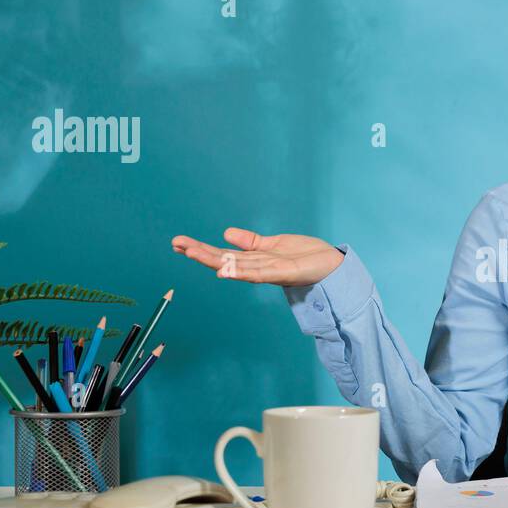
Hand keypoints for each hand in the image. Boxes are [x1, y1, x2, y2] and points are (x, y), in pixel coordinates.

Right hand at [171, 228, 344, 286]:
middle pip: (223, 260)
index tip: (178, 242)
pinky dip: (240, 272)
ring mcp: (268, 271)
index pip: (222, 253)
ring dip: (212, 261)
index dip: (201, 248)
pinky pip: (257, 273)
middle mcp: (257, 267)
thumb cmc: (305, 255)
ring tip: (191, 253)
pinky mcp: (282, 273)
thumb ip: (250, 242)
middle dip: (199, 252)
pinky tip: (223, 271)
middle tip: (176, 244)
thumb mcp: (273, 244)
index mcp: (254, 259)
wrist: (331, 265)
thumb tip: (226, 234)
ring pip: (235, 266)